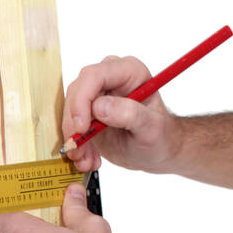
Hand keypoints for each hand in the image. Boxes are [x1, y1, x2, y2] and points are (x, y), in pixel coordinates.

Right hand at [62, 54, 180, 172]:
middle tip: (78, 149)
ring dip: (74, 139)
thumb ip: (130, 114)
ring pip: (70, 111)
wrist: (159, 151)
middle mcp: (111, 78)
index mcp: (130, 72)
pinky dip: (76, 145)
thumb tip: (100, 107)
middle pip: (77, 92)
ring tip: (87, 160)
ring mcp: (98, 94)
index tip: (81, 128)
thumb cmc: (161, 135)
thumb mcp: (151, 128)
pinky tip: (89, 160)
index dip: (82, 100)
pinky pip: (71, 125)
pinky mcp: (88, 112)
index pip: (95, 75)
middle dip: (73, 124)